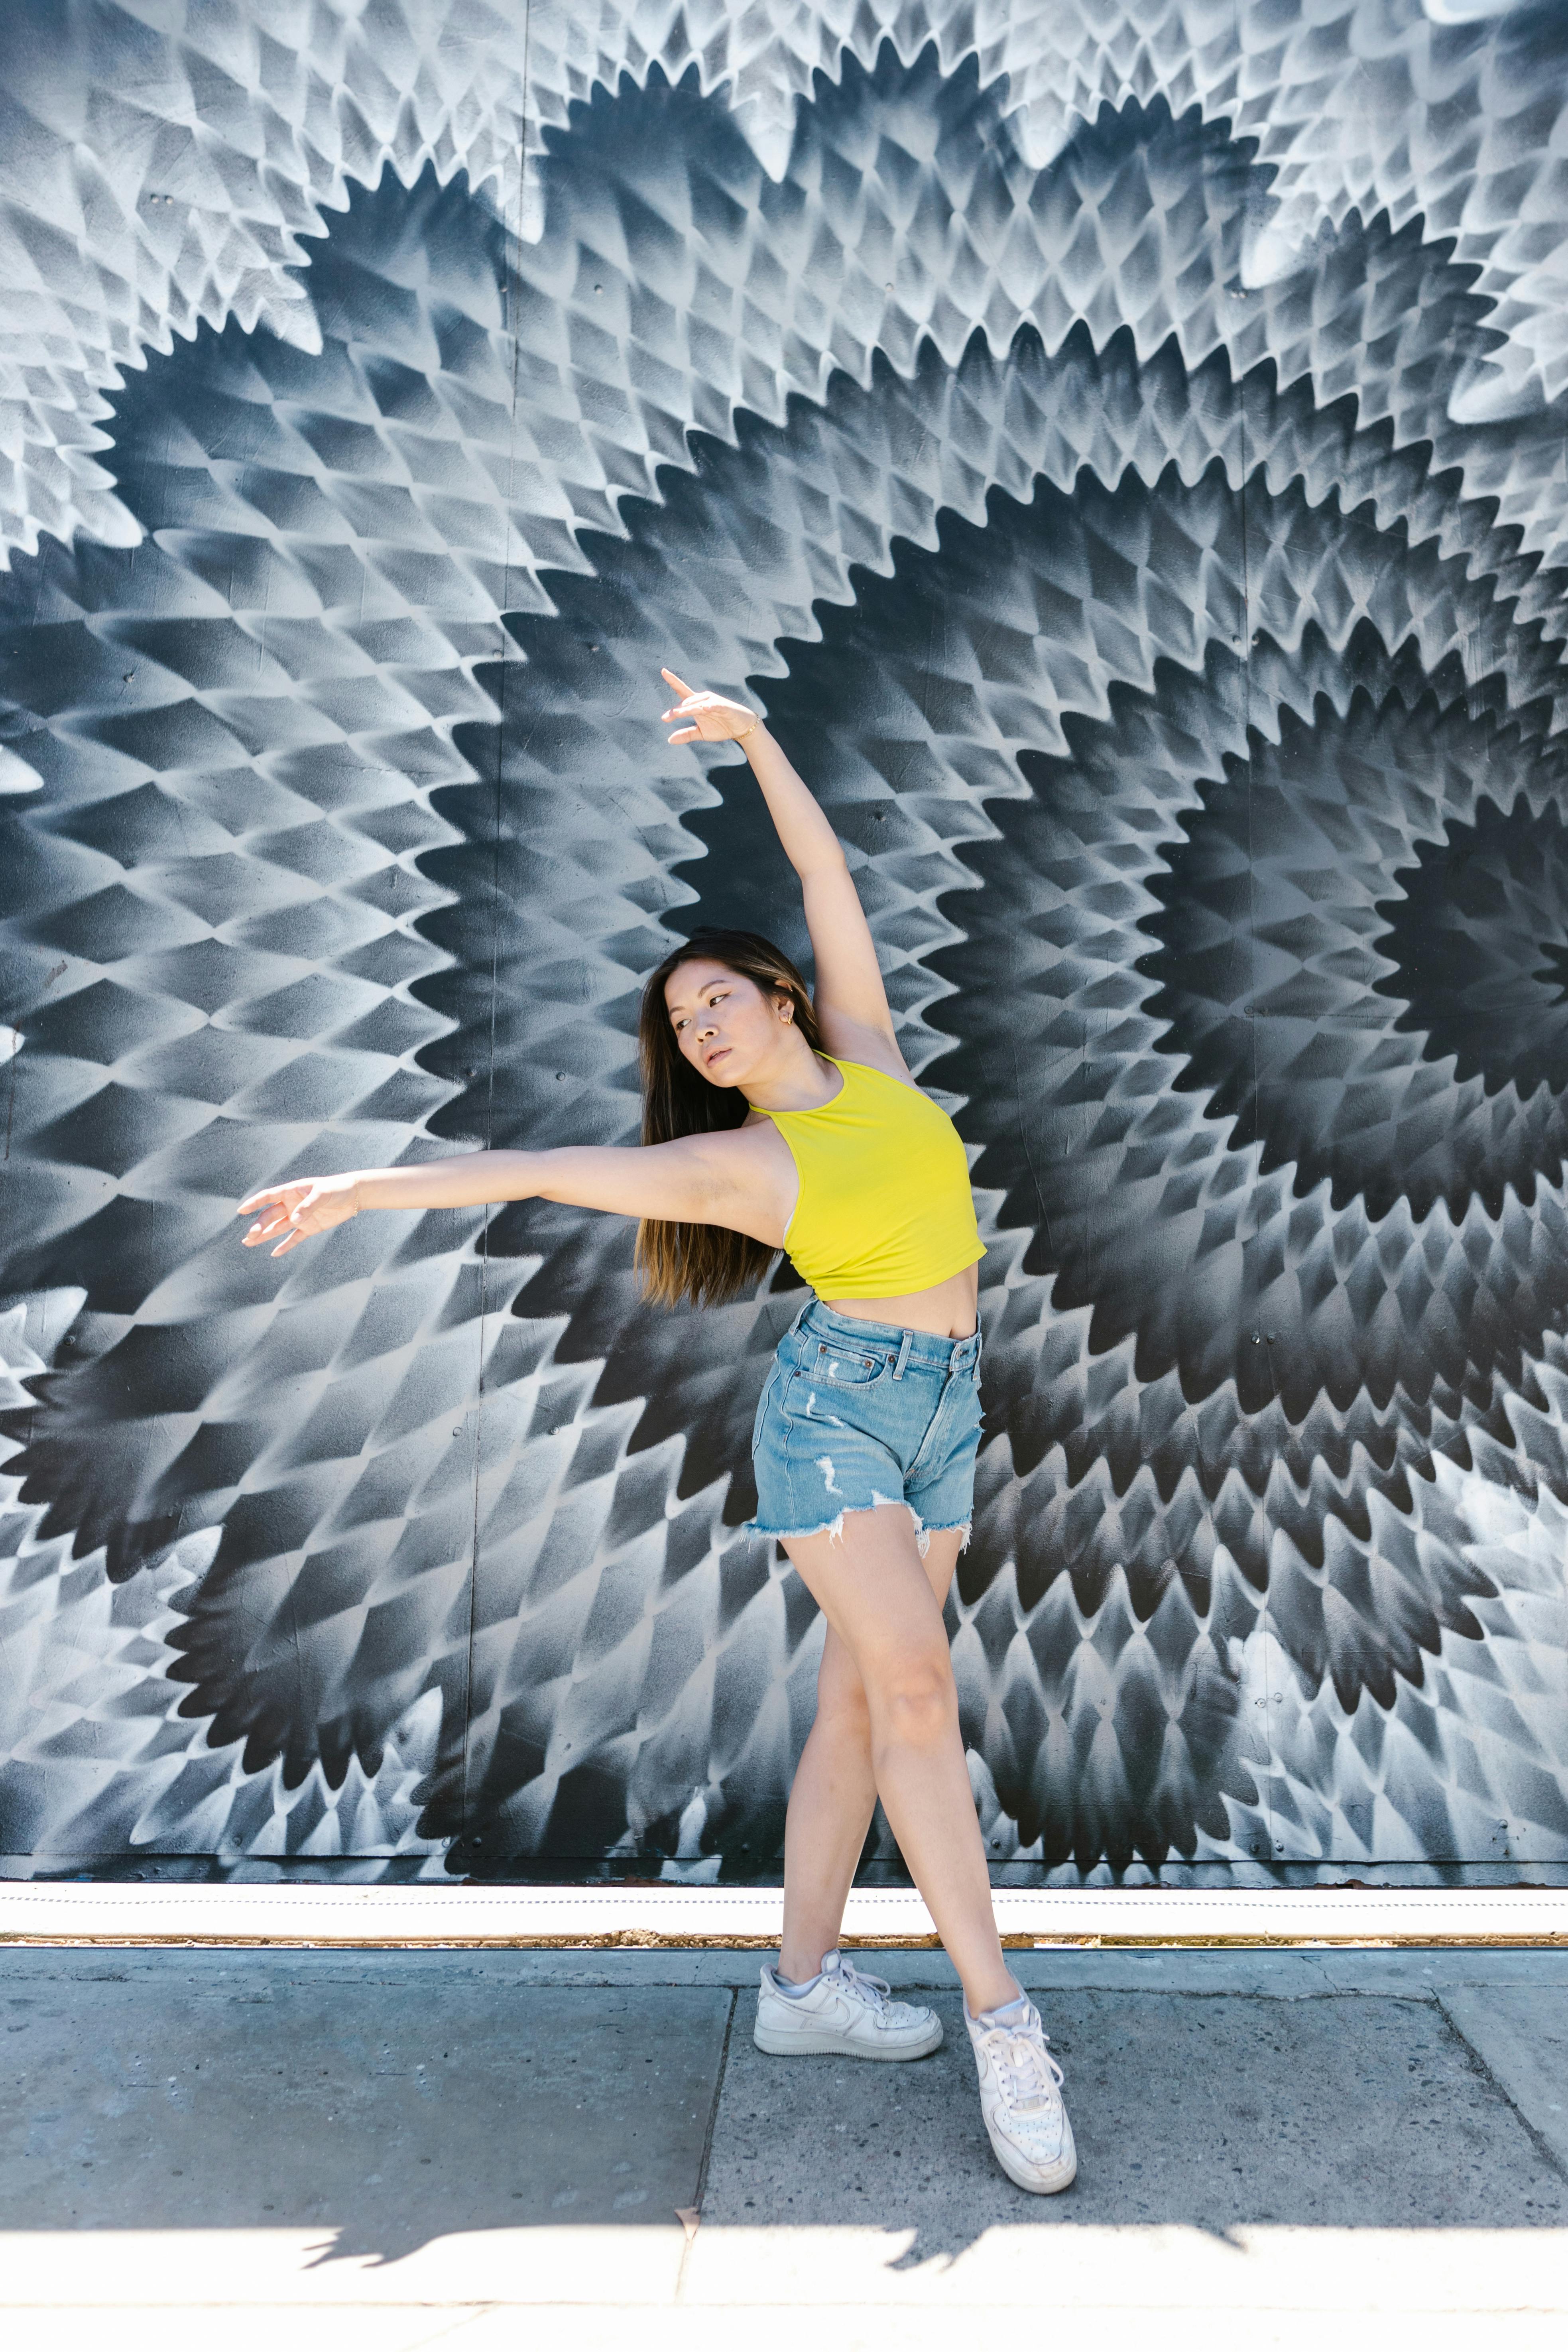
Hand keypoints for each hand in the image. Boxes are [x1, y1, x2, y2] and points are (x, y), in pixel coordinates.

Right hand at [237, 1174, 359, 1256]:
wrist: (354, 1195)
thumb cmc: (337, 1188)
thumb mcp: (322, 1193)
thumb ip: (308, 1205)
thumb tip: (294, 1219)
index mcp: (292, 1191)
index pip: (269, 1197)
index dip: (255, 1203)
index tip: (241, 1210)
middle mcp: (292, 1205)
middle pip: (271, 1216)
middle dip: (259, 1225)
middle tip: (249, 1236)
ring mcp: (300, 1217)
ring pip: (278, 1228)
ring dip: (265, 1235)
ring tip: (249, 1243)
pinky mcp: (310, 1228)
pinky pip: (294, 1238)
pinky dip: (285, 1246)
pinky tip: (274, 1253)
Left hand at [660, 667, 758, 744]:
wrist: (741, 728)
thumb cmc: (721, 726)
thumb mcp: (701, 733)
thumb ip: (686, 734)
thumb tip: (669, 740)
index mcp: (696, 703)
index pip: (682, 691)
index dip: (673, 681)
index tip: (663, 671)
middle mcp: (703, 699)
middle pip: (687, 701)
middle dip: (677, 710)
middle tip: (667, 718)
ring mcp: (714, 702)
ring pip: (698, 704)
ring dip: (688, 708)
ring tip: (678, 713)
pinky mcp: (724, 707)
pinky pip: (716, 706)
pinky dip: (710, 706)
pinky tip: (704, 708)